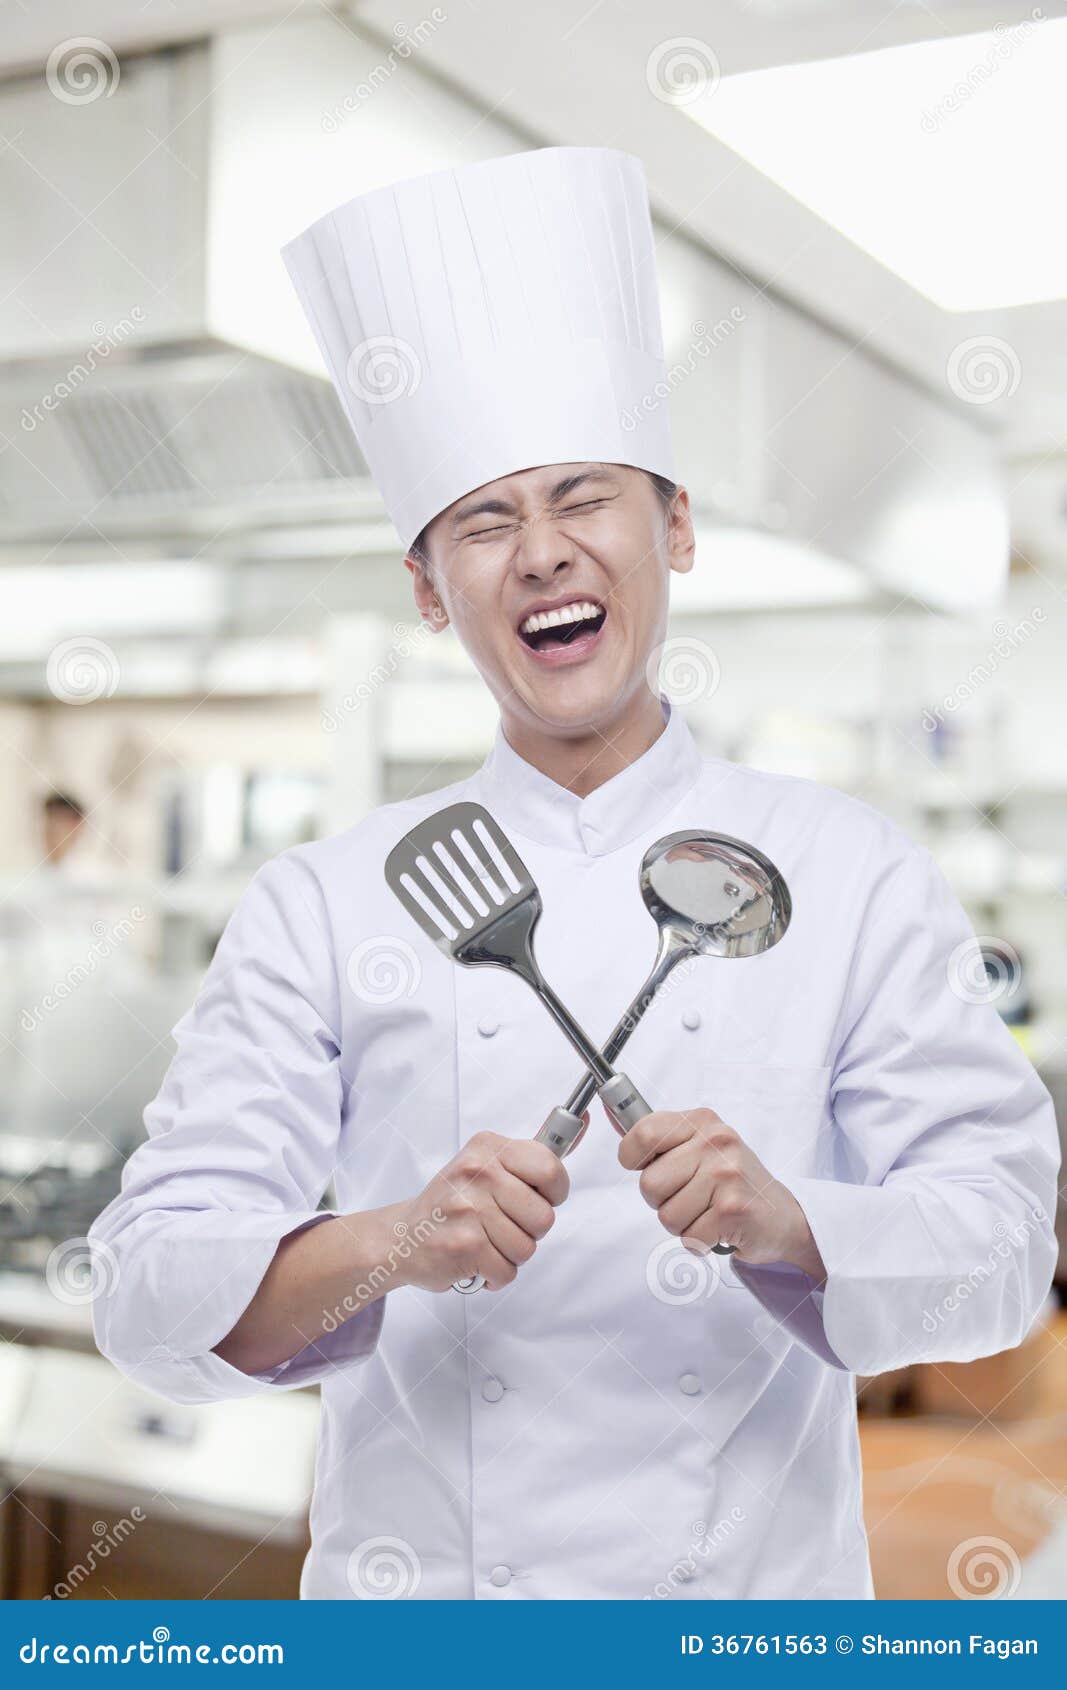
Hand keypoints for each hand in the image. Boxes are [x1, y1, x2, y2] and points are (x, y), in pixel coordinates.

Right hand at [388, 1132, 569, 1292]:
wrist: (402, 1237)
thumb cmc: (452, 1202)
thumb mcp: (488, 1164)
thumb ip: (533, 1155)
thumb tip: (581, 1124)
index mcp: (488, 1148)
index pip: (550, 1169)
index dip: (553, 1192)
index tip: (538, 1197)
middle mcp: (477, 1173)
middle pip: (544, 1217)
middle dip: (528, 1231)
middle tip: (501, 1224)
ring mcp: (469, 1209)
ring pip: (527, 1248)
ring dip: (510, 1255)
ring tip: (485, 1242)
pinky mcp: (463, 1246)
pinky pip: (507, 1271)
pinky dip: (495, 1275)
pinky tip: (475, 1260)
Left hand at [618, 1108, 824, 1280]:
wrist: (782, 1215)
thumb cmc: (731, 1181)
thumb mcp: (698, 1145)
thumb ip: (656, 1136)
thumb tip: (610, 1111)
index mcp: (701, 1121)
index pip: (642, 1133)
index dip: (634, 1158)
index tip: (650, 1166)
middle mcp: (715, 1142)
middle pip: (649, 1184)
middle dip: (662, 1201)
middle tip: (691, 1196)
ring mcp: (726, 1175)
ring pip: (666, 1215)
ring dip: (682, 1224)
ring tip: (707, 1211)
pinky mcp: (733, 1210)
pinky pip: (688, 1237)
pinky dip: (699, 1241)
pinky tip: (719, 1227)